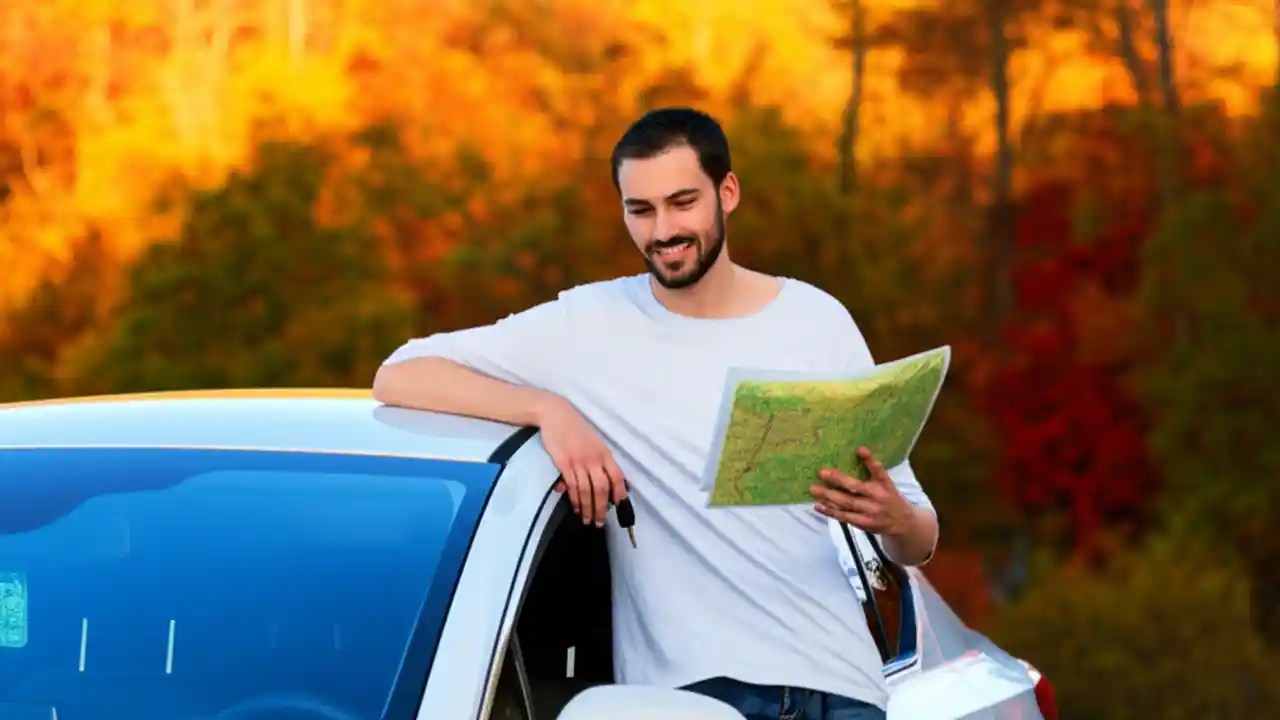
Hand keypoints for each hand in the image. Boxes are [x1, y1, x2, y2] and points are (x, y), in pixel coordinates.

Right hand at [537, 396, 627, 526]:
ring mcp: (578, 461)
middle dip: (602, 508)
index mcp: (604, 453)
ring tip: (587, 520)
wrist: (556, 414)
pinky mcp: (563, 463)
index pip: (617, 476)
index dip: (620, 493)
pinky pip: (572, 485)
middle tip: (600, 523)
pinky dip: (574, 499)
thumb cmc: (576, 429)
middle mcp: (594, 458)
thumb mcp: (595, 442)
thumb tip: (610, 481)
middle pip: (602, 488)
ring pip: (586, 490)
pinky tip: (575, 507)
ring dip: (587, 508)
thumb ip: (601, 460)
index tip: (619, 507)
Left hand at [810, 446, 912, 535]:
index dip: (870, 460)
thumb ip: (873, 473)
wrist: (903, 523)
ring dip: (828, 496)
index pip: (879, 470)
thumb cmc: (890, 498)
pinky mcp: (864, 523)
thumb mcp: (887, 484)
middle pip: (856, 487)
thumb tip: (854, 454)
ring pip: (847, 503)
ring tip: (814, 489)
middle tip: (821, 472)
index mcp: (885, 484)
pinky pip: (844, 516)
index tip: (860, 449)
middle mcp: (878, 497)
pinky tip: (819, 505)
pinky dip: (830, 511)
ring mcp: (870, 511)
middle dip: (838, 480)